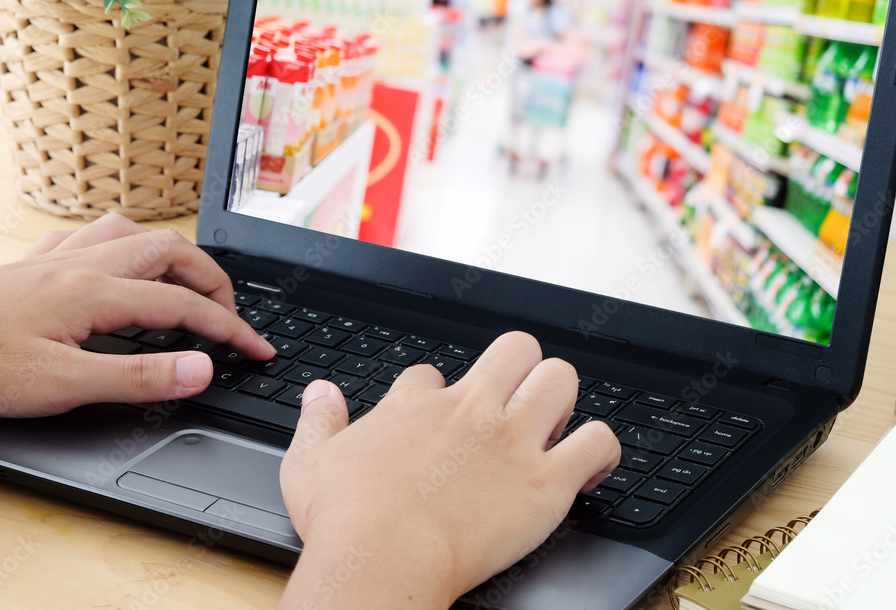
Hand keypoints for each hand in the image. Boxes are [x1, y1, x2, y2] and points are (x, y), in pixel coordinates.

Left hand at [0, 214, 274, 416]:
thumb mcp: (63, 385)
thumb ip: (139, 377)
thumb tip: (202, 369)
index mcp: (97, 291)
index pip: (186, 303)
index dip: (230, 328)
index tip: (258, 349)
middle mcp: (84, 263)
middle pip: (172, 251)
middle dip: (213, 281)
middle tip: (228, 317)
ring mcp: (59, 258)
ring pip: (135, 232)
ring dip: (174, 254)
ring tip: (187, 284)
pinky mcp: (35, 264)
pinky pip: (93, 236)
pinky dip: (125, 245)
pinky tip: (118, 263)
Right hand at [278, 332, 620, 608]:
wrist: (381, 559)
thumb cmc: (344, 518)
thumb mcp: (308, 460)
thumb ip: (318, 419)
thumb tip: (320, 392)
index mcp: (417, 405)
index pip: (433, 374)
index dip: (436, 395)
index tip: (435, 421)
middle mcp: (471, 410)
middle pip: (514, 349)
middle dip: (517, 369)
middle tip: (511, 403)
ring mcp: (512, 441)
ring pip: (561, 378)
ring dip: (560, 397)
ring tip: (550, 425)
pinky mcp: (544, 483)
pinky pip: (598, 442)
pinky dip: (599, 450)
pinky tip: (586, 465)